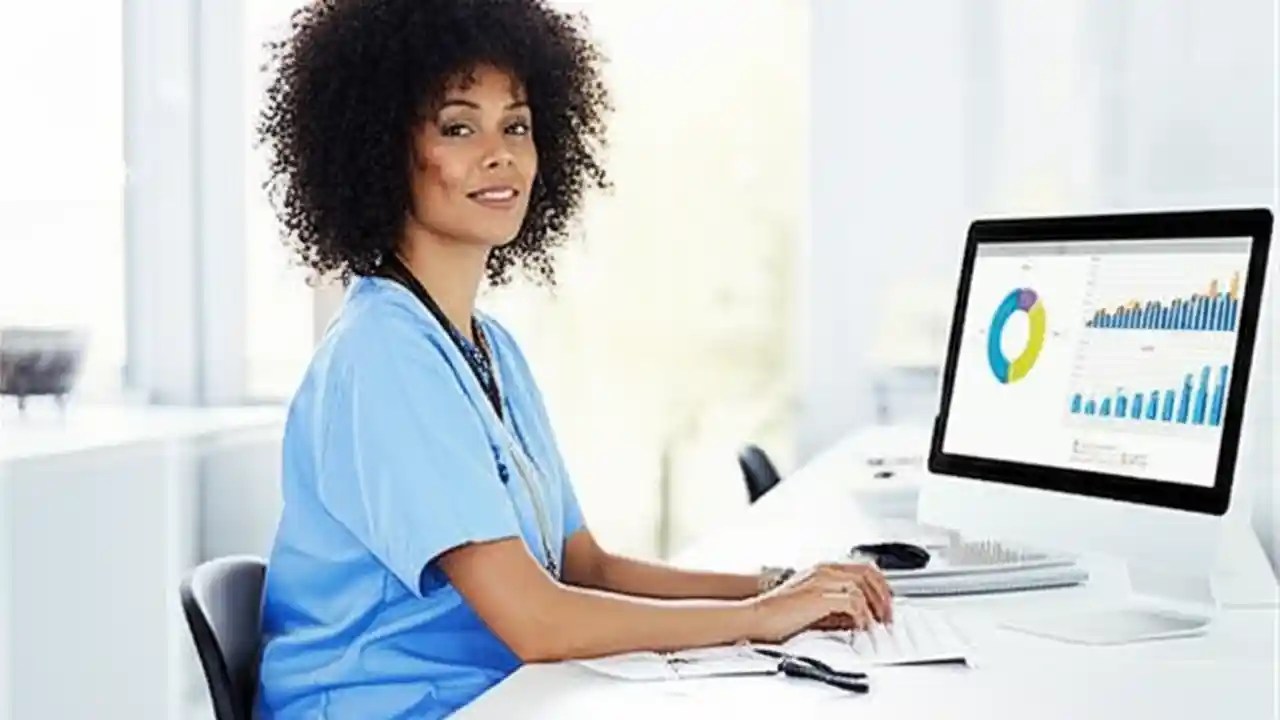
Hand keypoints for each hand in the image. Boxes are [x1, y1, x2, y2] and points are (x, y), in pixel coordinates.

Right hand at [747, 562, 892, 643]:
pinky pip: (852, 602)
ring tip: (878, 624)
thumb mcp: (813, 605)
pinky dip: (863, 616)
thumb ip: (836, 607)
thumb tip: (858, 618)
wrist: (756, 616)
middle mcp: (824, 570)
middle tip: (888, 616)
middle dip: (883, 595)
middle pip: (868, 572)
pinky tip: (862, 627)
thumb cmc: (777, 612)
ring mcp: (821, 581)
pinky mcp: (818, 596)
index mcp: (823, 569)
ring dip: (876, 606)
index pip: (863, 568)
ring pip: (863, 585)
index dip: (880, 586)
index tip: (886, 604)